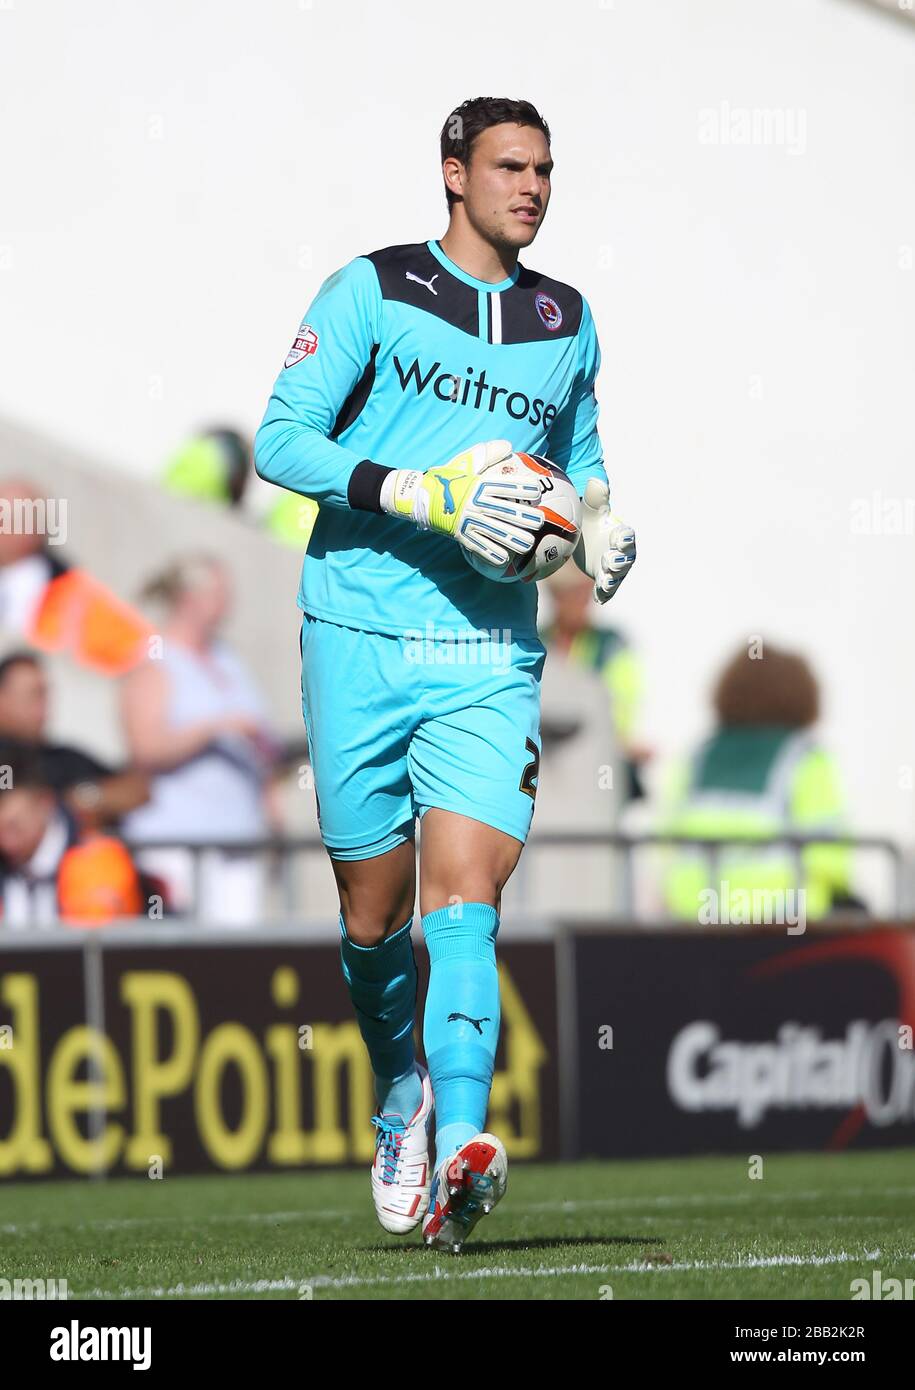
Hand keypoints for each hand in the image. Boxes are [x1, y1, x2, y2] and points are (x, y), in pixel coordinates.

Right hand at [381, 439, 542, 566]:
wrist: (419, 495)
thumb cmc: (447, 477)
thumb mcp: (465, 461)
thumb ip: (487, 453)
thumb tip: (508, 445)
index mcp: (478, 484)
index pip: (503, 486)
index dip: (521, 488)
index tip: (537, 492)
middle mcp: (475, 502)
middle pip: (503, 510)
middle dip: (523, 516)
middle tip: (540, 521)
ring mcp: (467, 520)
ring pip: (494, 531)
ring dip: (512, 538)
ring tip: (529, 545)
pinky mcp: (460, 534)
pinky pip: (477, 545)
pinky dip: (490, 553)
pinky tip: (504, 560)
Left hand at [574, 478, 635, 603]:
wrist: (582, 536)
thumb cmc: (590, 519)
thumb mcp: (591, 508)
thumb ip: (596, 497)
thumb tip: (597, 481)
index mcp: (620, 534)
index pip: (626, 536)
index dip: (624, 537)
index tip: (619, 536)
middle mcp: (621, 553)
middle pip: (625, 559)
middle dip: (619, 560)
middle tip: (610, 560)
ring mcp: (613, 568)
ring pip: (616, 576)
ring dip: (612, 579)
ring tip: (605, 581)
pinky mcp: (604, 580)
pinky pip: (606, 589)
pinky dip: (604, 594)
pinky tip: (598, 599)